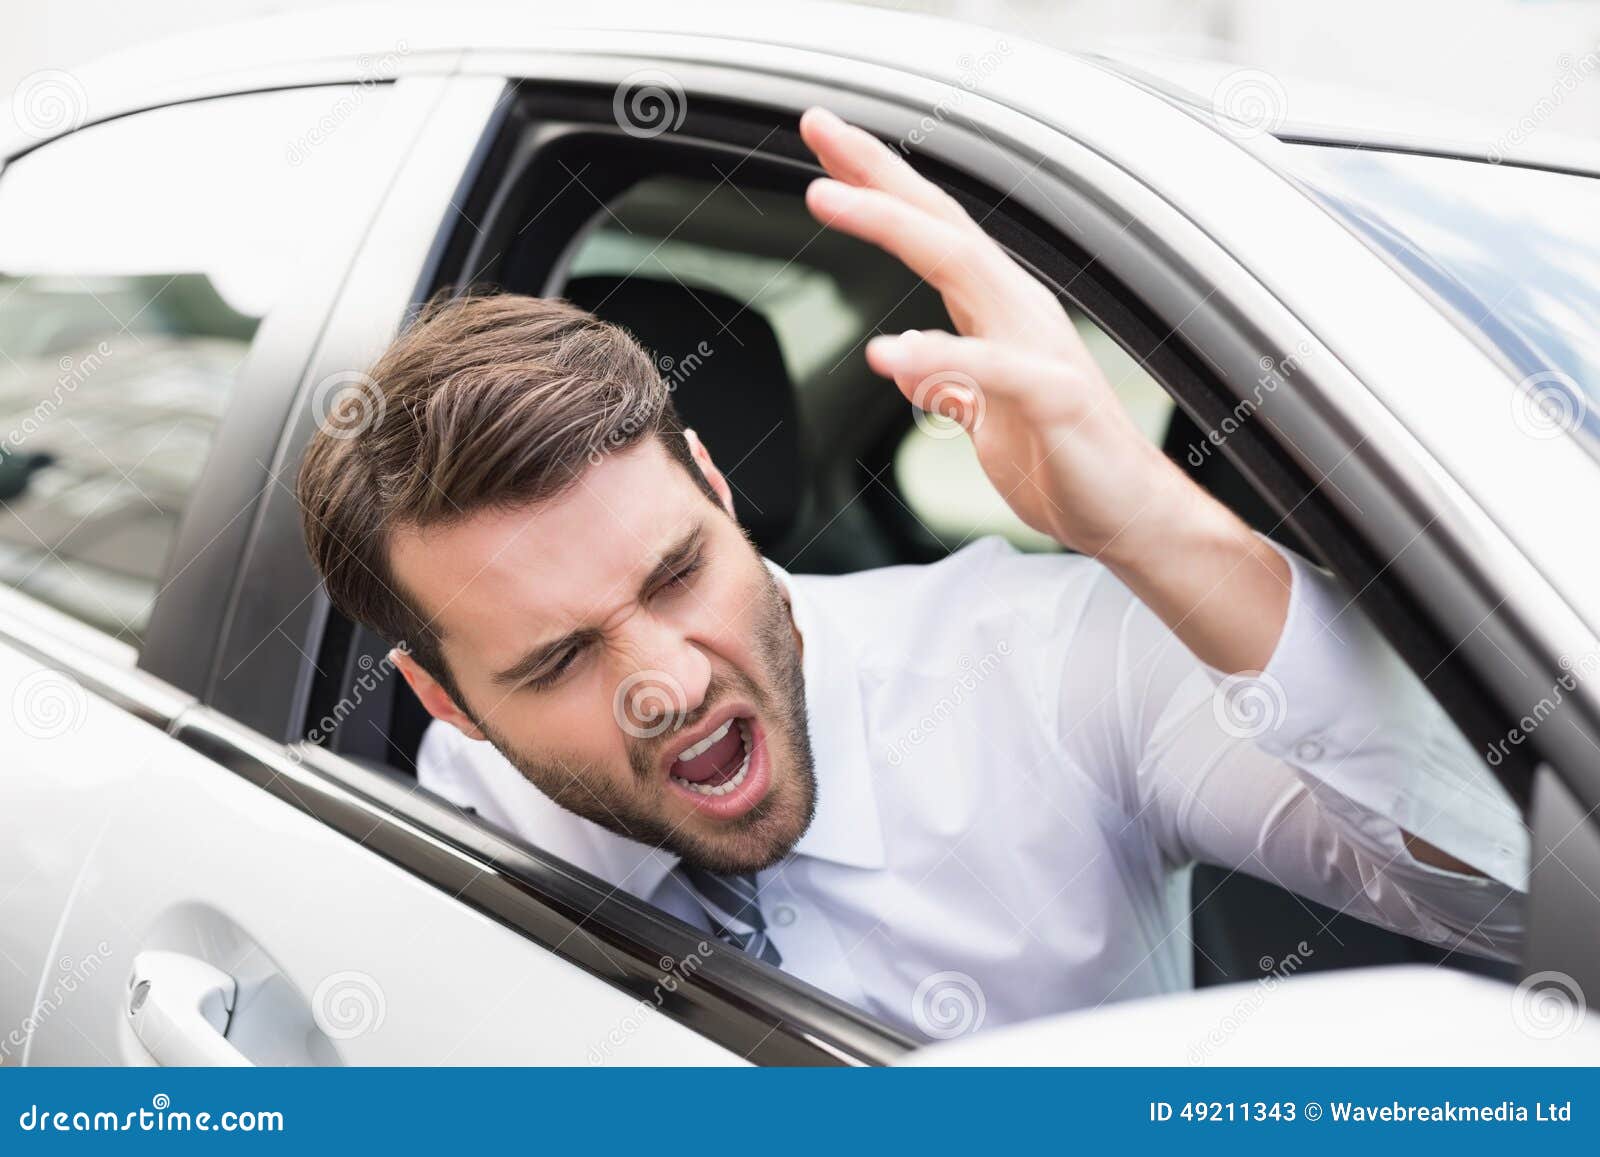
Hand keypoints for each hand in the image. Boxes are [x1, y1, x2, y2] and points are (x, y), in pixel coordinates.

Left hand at [798, 106, 1290, 672]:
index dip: (879, 182)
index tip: (825, 144)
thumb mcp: (984, 413)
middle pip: (941, 223)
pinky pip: (990, 368)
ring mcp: (1040, 346)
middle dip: (878, 171)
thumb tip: (905, 359)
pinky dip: (939, 357)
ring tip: (827, 199)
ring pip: (962, 265)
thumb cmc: (1060, 459)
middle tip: (819, 126)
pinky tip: (885, 354)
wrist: (1126, 514)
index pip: (931, 230)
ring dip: (891, 225)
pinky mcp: (1054, 397)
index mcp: (998, 308)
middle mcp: (1019, 310)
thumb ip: (948, 378)